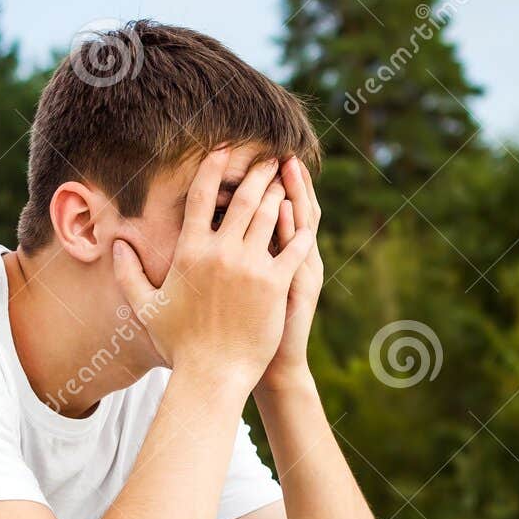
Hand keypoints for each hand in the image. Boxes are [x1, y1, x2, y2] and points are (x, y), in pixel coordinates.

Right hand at [112, 149, 315, 391]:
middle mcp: (220, 253)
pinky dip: (298, 229)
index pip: (202, 197)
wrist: (212, 375)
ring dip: (278, 192)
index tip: (223, 150)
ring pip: (269, 216)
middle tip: (268, 157)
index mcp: (190, 252)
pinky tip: (304, 217)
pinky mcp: (274, 284)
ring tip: (286, 178)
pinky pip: (292, 247)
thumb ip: (128, 273)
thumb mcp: (146, 307)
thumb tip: (115, 245)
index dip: (213, 168)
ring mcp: (250, 267)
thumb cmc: (178, 345)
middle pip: (243, 199)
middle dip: (257, 173)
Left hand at [263, 157, 323, 386]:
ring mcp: (297, 272)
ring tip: (286, 167)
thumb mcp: (254, 290)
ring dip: (292, 195)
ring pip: (298, 226)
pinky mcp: (295, 288)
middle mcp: (292, 259)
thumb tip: (219, 227)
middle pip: (292, 210)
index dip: (275, 186)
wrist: (268, 366)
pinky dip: (289, 230)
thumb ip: (242, 258)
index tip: (265, 159)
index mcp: (278, 255)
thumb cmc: (252, 331)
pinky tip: (282, 208)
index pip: (280, 211)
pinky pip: (293, 251)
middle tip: (280, 152)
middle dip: (286, 181)